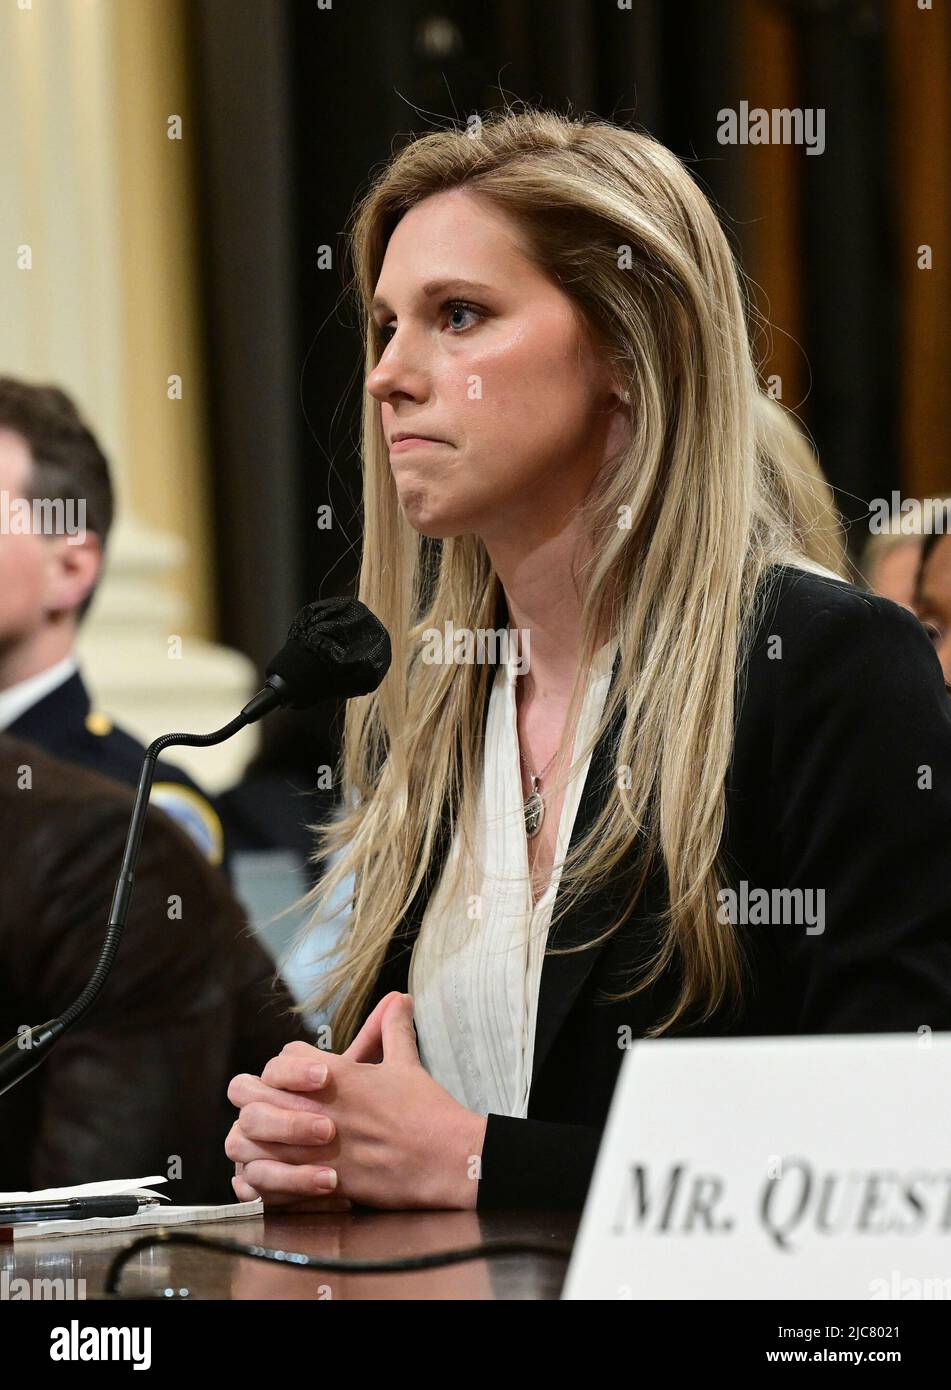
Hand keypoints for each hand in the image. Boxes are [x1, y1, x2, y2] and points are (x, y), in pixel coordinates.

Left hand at [226, 992, 487, 1210]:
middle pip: (249, 1092)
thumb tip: (399, 999)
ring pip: (247, 1135)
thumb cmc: (428, 1111)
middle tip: (265, 1104)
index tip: (294, 1079)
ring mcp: (311, 1146)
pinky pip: (263, 1177)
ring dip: (251, 1136)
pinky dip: (259, 1175)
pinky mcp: (315, 1182)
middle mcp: (315, 1107)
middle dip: (253, 1095)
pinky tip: (268, 1173)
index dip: (284, 1067)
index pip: (282, 1058)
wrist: (446, 1159)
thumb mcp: (407, 1063)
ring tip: (261, 1140)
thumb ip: (394, 1029)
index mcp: (334, 1074)